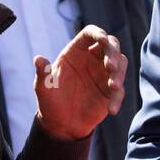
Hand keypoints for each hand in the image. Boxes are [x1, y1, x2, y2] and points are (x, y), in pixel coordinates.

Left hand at [34, 24, 127, 141]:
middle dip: (113, 53)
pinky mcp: (110, 91)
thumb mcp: (43, 89)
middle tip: (111, 66)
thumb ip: (43, 74)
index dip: (98, 33)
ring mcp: (103, 74)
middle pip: (111, 45)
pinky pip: (120, 90)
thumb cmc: (50, 102)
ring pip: (120, 64)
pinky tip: (111, 109)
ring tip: (112, 87)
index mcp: (75, 52)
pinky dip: (117, 98)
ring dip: (119, 73)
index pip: (90, 34)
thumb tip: (38, 59)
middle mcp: (92, 59)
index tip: (103, 40)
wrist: (60, 125)